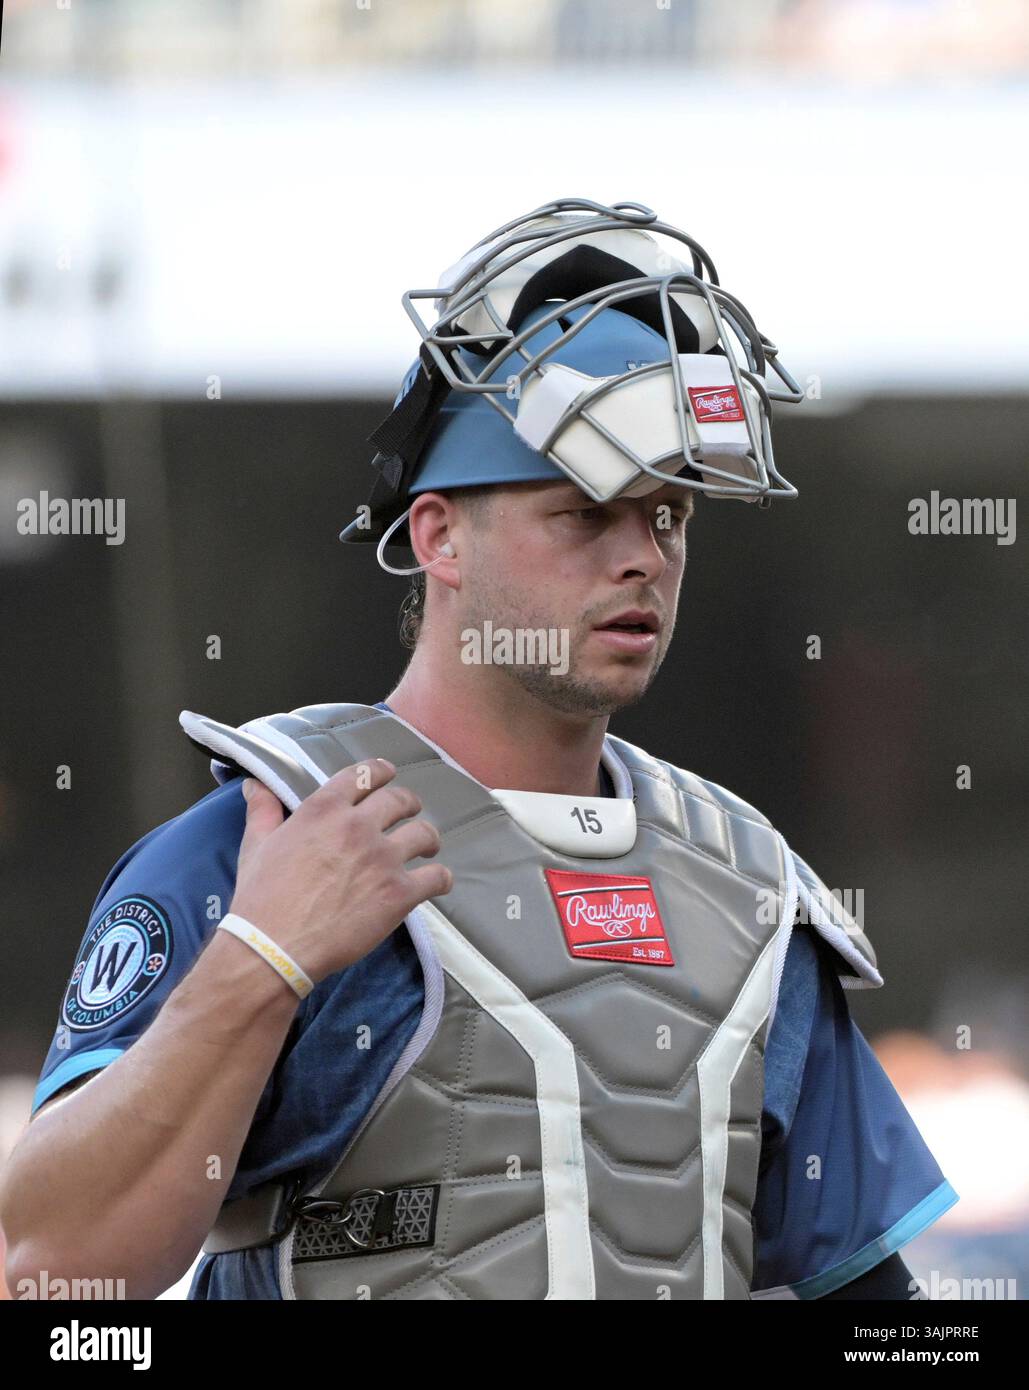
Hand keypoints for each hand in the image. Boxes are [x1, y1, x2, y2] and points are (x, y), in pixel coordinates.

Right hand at [227, 759, 451, 985]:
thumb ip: (263, 810)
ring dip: (428, 839)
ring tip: (428, 847)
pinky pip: (437, 877)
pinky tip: (438, 881)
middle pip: (400, 800)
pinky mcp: (399, 893)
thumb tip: (255, 784)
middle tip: (411, 813)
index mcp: (324, 810)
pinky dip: (441, 878)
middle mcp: (358, 826)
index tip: (388, 776)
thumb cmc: (261, 897)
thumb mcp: (256, 845)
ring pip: (424, 834)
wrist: (275, 947)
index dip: (381, 772)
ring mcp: (383, 859)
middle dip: (409, 804)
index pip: (364, 775)